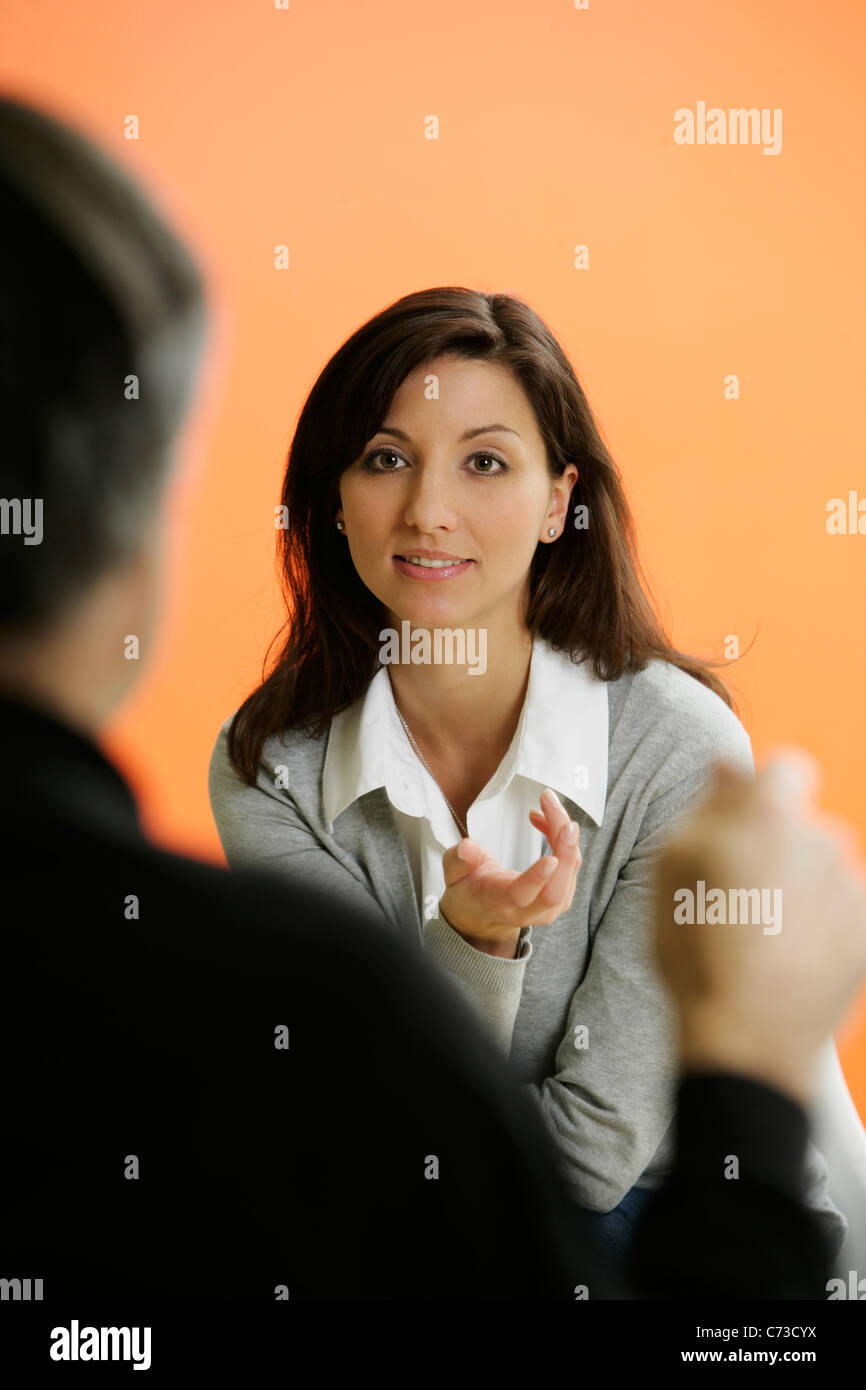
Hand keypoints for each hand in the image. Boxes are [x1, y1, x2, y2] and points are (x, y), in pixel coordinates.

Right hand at [439, 788, 581, 954]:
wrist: (482, 912)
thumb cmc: (469, 889)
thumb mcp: (452, 875)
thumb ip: (458, 861)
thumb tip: (466, 847)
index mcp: (499, 903)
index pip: (520, 896)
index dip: (537, 878)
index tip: (551, 858)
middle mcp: (529, 911)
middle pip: (555, 889)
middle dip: (565, 854)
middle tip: (566, 823)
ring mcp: (549, 906)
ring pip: (568, 872)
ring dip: (565, 835)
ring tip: (548, 803)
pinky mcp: (562, 894)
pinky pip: (571, 863)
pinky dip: (564, 837)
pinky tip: (547, 817)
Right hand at [653, 750, 865, 1105]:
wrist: (746, 1037)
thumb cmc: (698, 951)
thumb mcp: (671, 867)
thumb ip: (706, 805)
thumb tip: (730, 768)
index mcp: (772, 817)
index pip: (786, 769)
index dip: (761, 793)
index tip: (740, 824)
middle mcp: (823, 842)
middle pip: (800, 825)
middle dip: (773, 846)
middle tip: (734, 892)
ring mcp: (850, 888)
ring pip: (820, 868)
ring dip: (795, 885)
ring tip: (757, 932)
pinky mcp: (865, 929)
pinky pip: (838, 909)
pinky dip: (817, 923)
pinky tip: (784, 954)